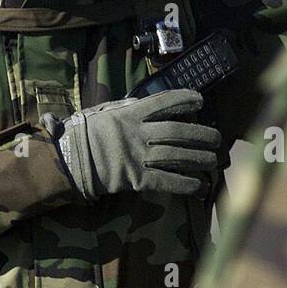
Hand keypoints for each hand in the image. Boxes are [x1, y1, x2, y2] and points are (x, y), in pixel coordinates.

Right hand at [42, 88, 220, 200]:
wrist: (68, 161)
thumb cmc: (84, 134)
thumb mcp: (103, 112)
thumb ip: (125, 108)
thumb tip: (146, 104)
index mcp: (129, 113)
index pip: (163, 102)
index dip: (184, 100)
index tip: (200, 101)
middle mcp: (137, 132)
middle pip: (177, 132)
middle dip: (201, 135)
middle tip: (217, 139)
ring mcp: (137, 155)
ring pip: (177, 156)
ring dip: (199, 159)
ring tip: (213, 161)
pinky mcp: (136, 178)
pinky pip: (166, 181)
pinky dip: (186, 184)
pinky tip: (200, 187)